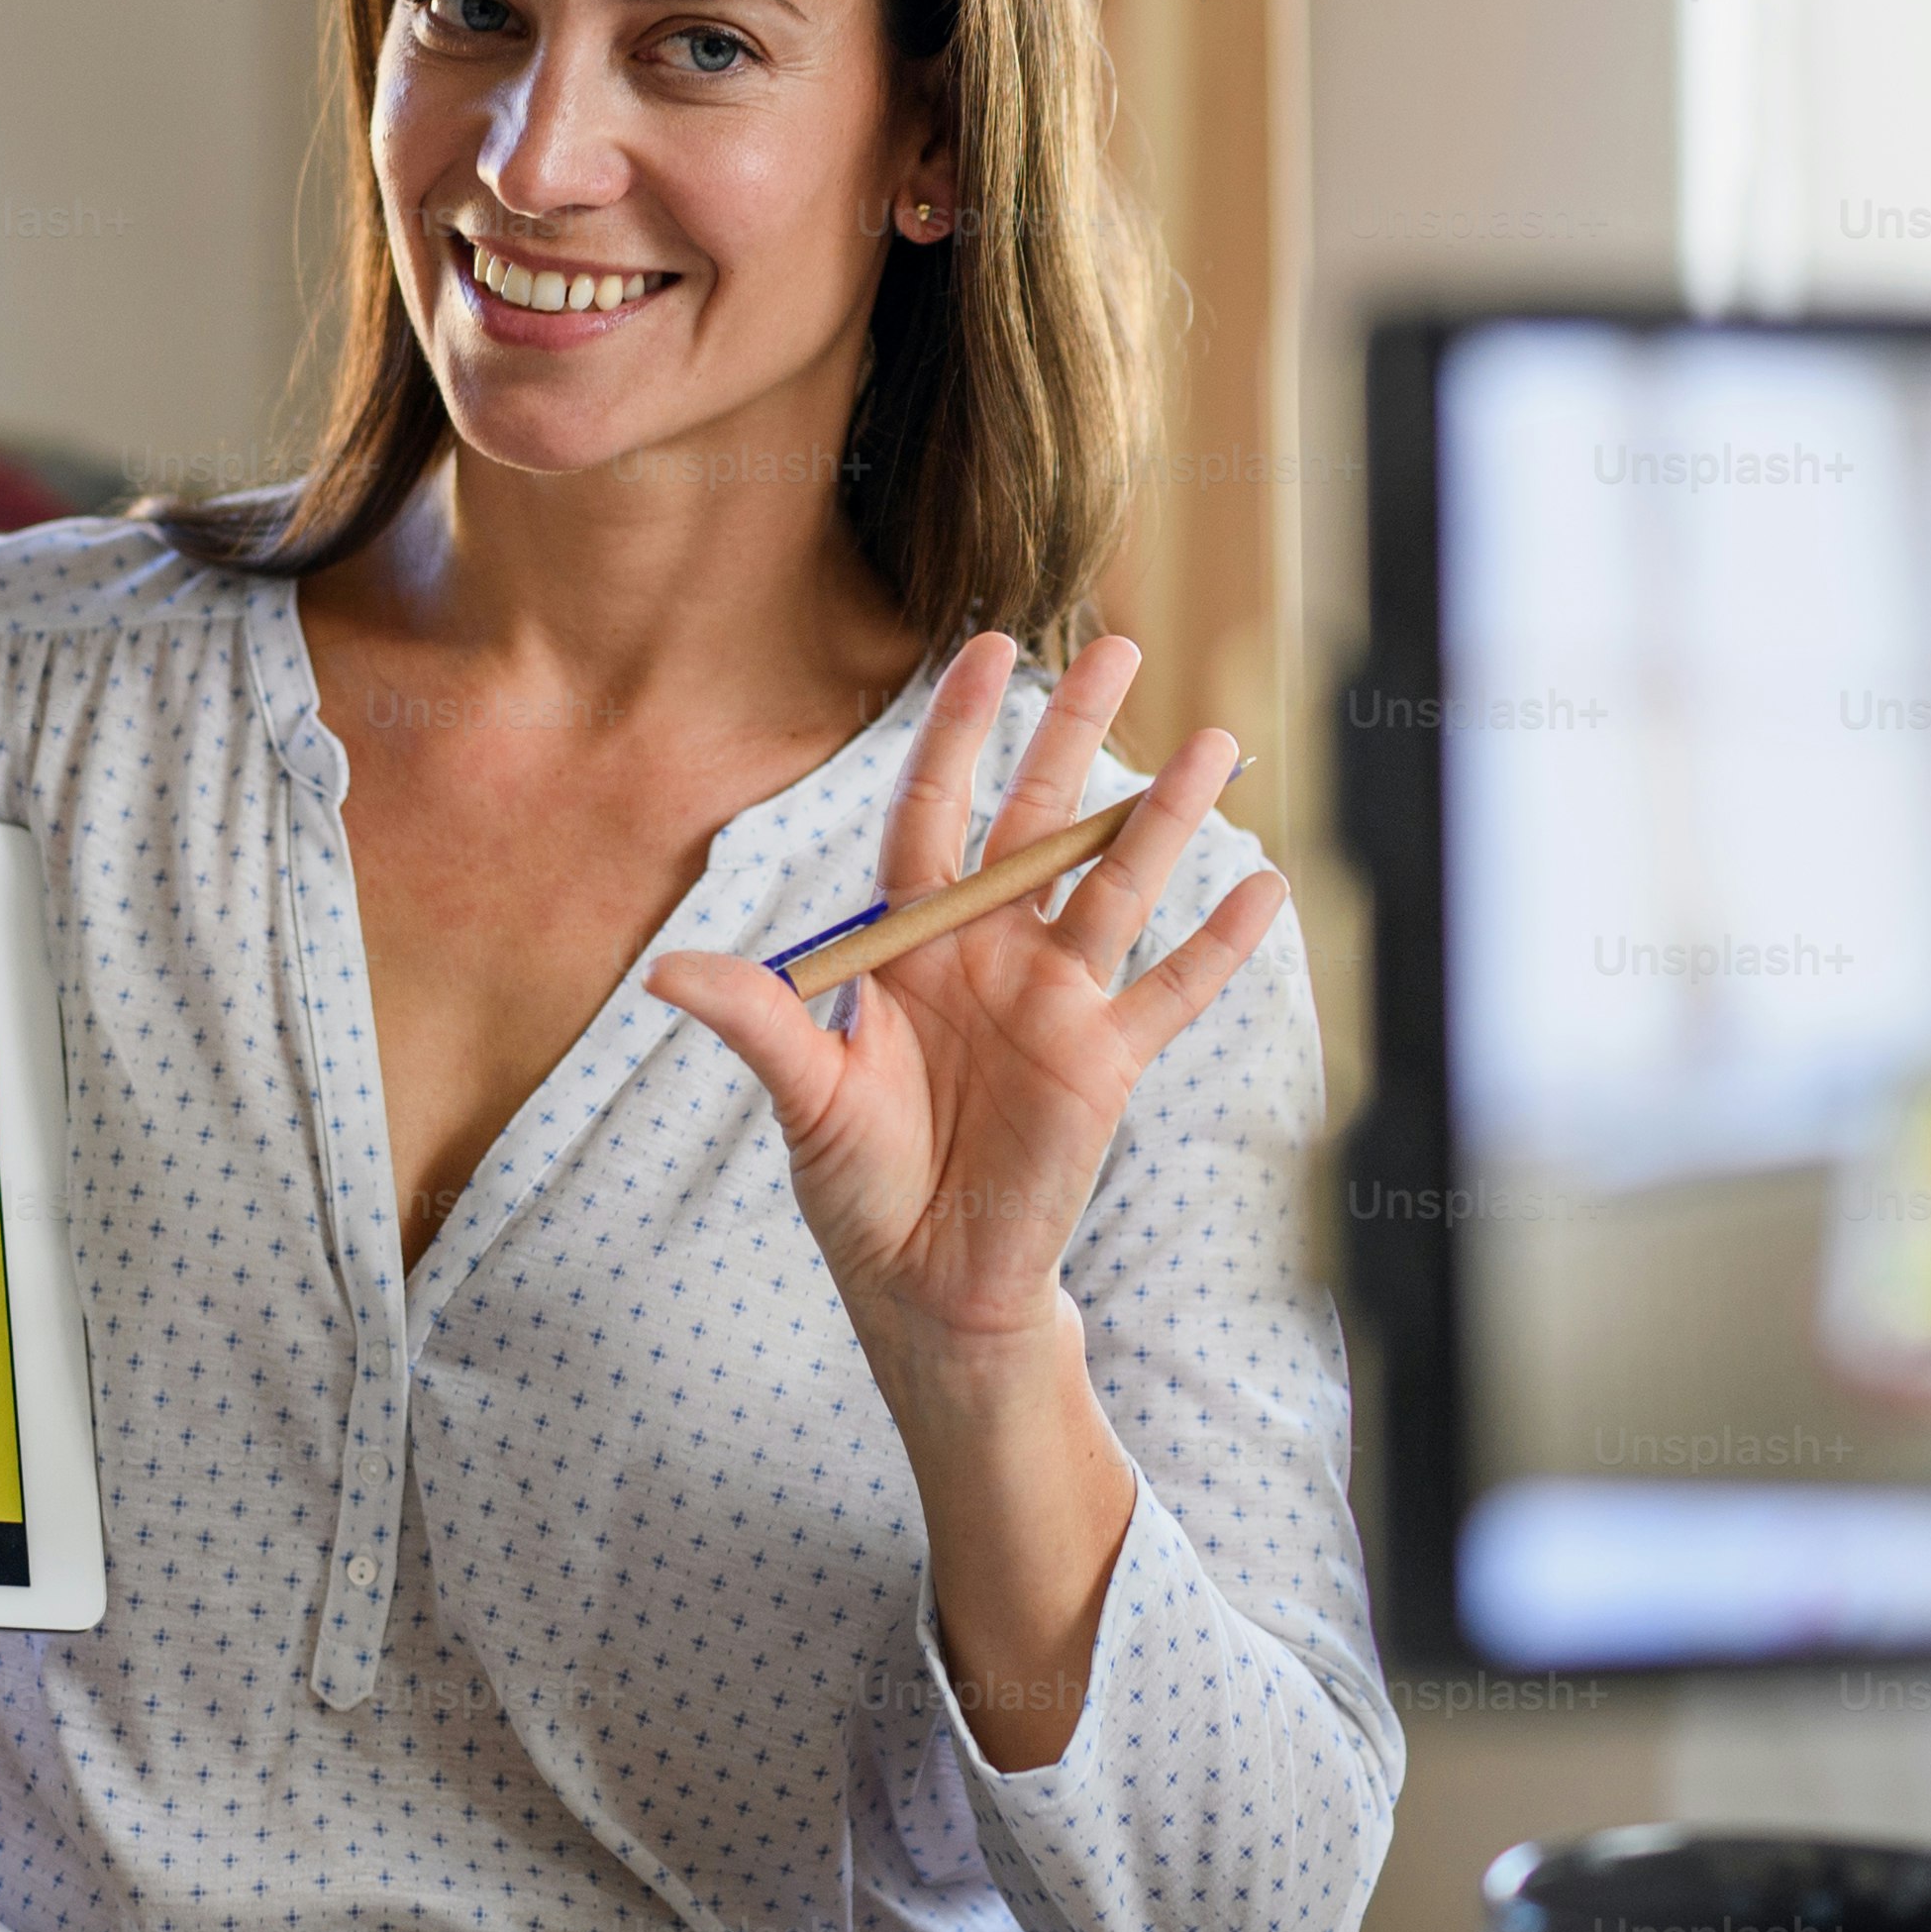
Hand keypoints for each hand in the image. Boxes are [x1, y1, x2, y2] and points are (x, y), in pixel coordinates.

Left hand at [650, 632, 1281, 1360]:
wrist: (929, 1285)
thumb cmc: (857, 1185)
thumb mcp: (803, 1098)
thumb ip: (757, 1023)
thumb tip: (664, 973)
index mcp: (912, 943)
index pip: (937, 811)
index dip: (958, 732)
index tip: (984, 647)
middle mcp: (990, 953)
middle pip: (1038, 823)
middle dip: (1075, 736)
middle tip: (1118, 646)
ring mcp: (1055, 1002)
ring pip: (1120, 886)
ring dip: (1166, 817)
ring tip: (1218, 743)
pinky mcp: (1105, 1062)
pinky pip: (1171, 990)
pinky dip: (1219, 945)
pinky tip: (1265, 886)